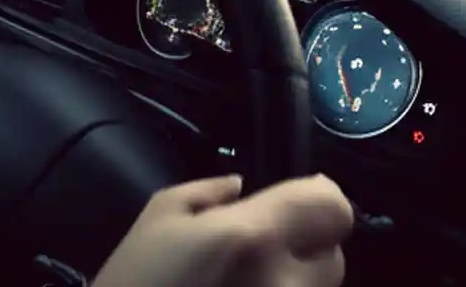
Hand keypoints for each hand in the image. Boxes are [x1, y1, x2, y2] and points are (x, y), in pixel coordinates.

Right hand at [92, 173, 352, 286]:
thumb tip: (241, 187)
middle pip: (332, 256)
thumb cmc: (132, 285)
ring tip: (245, 283)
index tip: (296, 204)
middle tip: (261, 253)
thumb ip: (207, 192)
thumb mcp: (157, 219)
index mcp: (253, 237)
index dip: (319, 201)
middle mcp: (285, 282)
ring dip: (292, 283)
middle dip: (304, 250)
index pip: (333, 208)